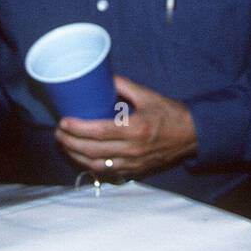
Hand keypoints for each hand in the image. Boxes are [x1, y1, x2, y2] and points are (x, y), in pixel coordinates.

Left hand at [55, 76, 197, 178]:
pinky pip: (106, 173)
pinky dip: (90, 166)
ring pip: (96, 166)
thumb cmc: (170, 114)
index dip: (77, 128)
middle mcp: (132, 150)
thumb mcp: (148, 95)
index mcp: (135, 129)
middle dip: (70, 143)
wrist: (192, 137)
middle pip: (92, 151)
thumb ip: (124, 86)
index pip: (98, 131)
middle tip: (58, 133)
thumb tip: (101, 77)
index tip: (63, 121)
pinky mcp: (134, 172)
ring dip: (76, 156)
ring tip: (64, 145)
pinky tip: (81, 157)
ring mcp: (132, 164)